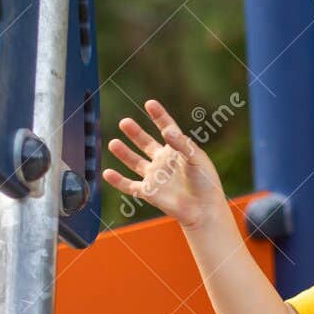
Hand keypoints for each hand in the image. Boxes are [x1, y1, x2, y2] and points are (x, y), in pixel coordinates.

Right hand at [103, 99, 226, 229]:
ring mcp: (155, 177)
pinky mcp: (149, 192)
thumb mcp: (197, 159)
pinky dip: (117, 181)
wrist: (204, 209)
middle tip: (124, 122)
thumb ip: (182, 144)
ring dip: (124, 153)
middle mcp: (163, 162)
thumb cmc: (206, 183)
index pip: (166, 128)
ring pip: (134, 162)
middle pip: (145, 143)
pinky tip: (107, 173)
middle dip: (135, 133)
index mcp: (177, 150)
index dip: (159, 116)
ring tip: (113, 142)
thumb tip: (167, 130)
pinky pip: (129, 186)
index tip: (150, 104)